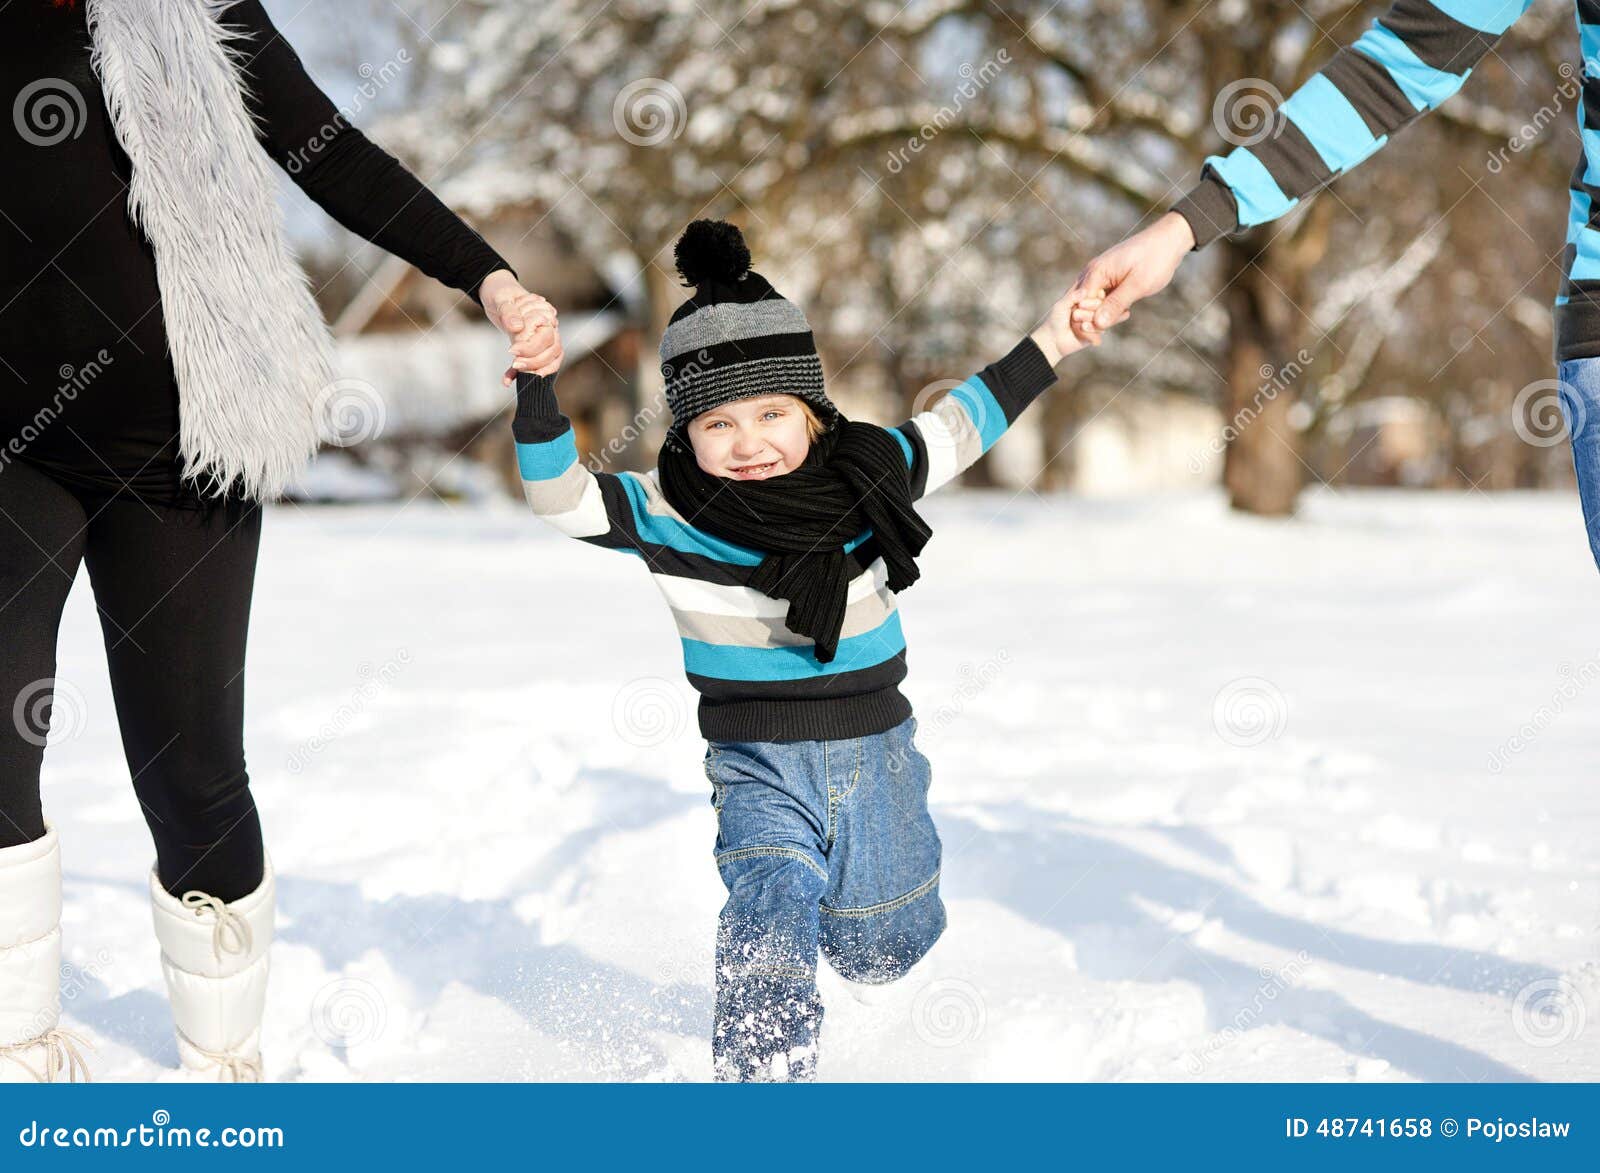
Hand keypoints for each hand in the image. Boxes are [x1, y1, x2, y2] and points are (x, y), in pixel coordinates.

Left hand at [500, 293, 563, 384]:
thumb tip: (517, 327)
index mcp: (544, 315)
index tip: (512, 351)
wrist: (495, 294)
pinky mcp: (530, 348)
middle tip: (515, 364)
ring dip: (535, 369)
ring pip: (550, 360)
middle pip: (554, 351)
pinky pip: (534, 364)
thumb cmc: (500, 293)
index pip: (548, 336)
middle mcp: (547, 328)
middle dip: (535, 361)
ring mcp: (541, 340)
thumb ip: (509, 311)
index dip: (533, 347)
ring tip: (516, 373)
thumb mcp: (500, 298)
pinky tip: (506, 381)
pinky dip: (522, 374)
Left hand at [1031, 290, 1124, 366]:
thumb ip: (1073, 297)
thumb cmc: (1056, 320)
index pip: (1097, 290)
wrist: (1055, 341)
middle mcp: (1093, 305)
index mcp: (1085, 295)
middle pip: (1101, 303)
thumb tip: (1085, 290)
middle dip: (1087, 311)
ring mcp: (1097, 317)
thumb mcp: (1061, 305)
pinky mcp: (1098, 330)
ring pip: (1102, 316)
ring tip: (1075, 323)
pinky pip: (1100, 329)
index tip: (1080, 304)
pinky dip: (1089, 331)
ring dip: (1087, 320)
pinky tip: (1080, 330)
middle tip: (1074, 315)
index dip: (1091, 297)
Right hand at [1066, 210, 1194, 336]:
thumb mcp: (1138, 285)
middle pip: (1083, 305)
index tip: (1110, 326)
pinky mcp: (1108, 276)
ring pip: (1092, 303)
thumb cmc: (1155, 259)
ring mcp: (1099, 274)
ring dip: (1105, 313)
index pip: (1080, 305)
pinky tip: (1126, 308)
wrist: (1169, 239)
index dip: (1090, 321)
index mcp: (1096, 272)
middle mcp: (1092, 272)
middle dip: (1096, 319)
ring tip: (1127, 311)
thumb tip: (1097, 325)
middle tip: (1125, 315)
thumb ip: (1116, 304)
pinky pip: (1101, 297)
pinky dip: (1109, 306)